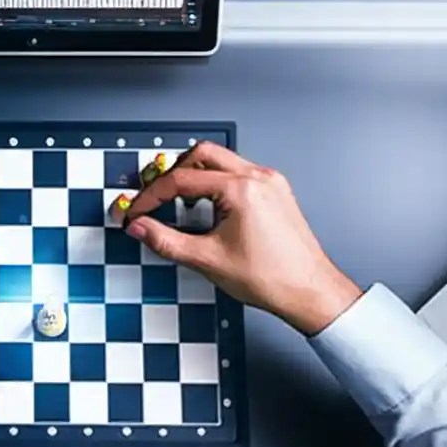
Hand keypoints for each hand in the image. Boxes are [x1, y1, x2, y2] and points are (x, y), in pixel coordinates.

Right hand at [119, 142, 361, 334]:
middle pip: (201, 155)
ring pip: (221, 160)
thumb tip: (140, 228)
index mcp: (242, 190)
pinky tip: (209, 207)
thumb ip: (166, 241)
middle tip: (156, 197)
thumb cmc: (272, 277)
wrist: (309, 291)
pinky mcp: (275, 191)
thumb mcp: (207, 260)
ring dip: (195, 176)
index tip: (138, 210)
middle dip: (173, 174)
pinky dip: (216, 183)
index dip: (151, 196)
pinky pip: (238, 173)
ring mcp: (270, 182)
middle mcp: (258, 178)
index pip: (182, 180)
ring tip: (180, 203)